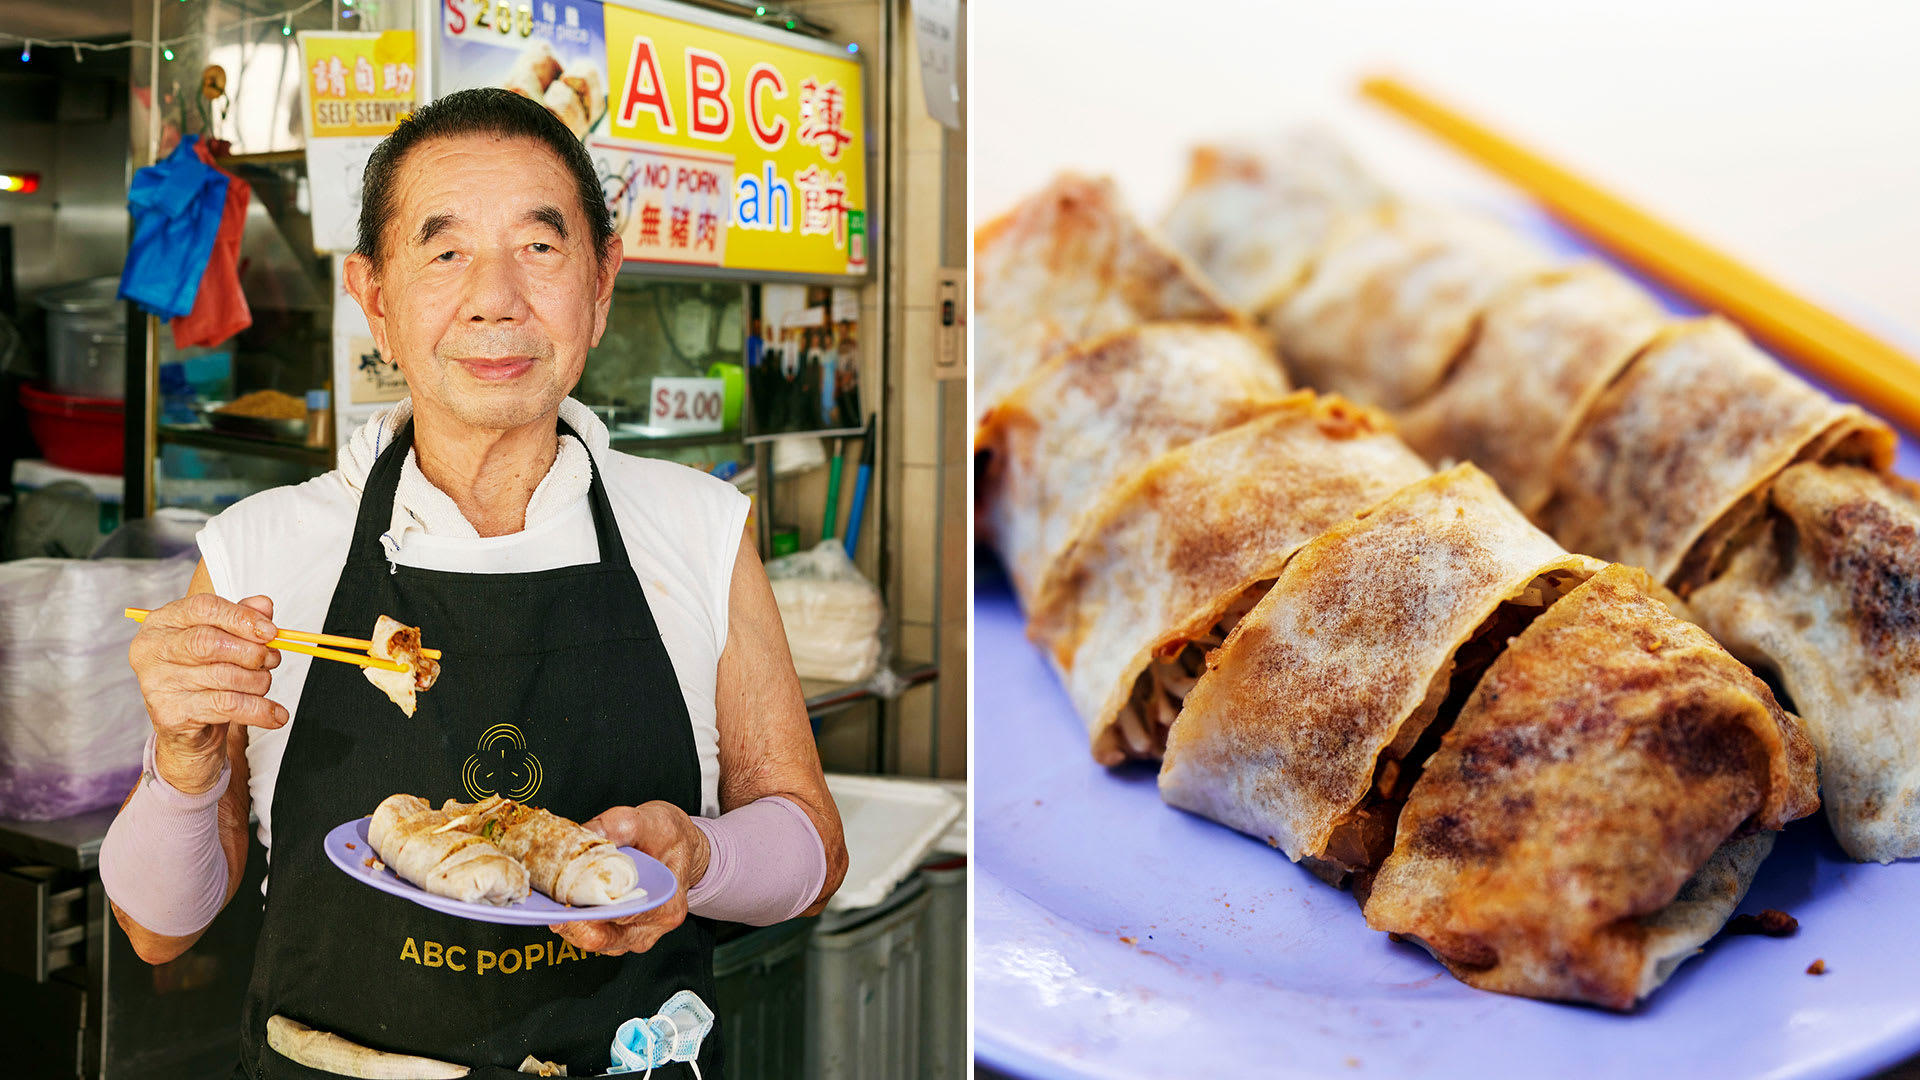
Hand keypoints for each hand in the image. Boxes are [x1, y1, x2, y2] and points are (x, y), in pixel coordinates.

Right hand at [129, 593, 283, 794]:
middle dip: (251, 652)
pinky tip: (276, 714)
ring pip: (223, 676)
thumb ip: (241, 618)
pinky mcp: (170, 713)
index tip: (270, 631)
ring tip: (265, 683)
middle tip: (272, 659)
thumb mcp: (222, 640)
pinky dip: (260, 710)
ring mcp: (157, 683)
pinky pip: (227, 706)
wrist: (188, 727)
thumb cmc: (203, 675)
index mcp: (162, 621)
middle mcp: (153, 649)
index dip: (242, 618)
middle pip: (209, 642)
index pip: (204, 608)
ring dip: (258, 681)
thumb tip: (264, 605)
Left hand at [549, 801, 710, 955]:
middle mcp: (652, 928)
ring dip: (569, 923)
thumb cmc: (668, 836)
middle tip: (550, 901)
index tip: (564, 900)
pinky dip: (574, 922)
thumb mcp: (648, 821)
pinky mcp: (620, 934)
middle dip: (570, 921)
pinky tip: (563, 902)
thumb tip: (578, 835)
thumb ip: (615, 826)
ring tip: (552, 900)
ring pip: (592, 942)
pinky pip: (591, 936)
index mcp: (667, 905)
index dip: (589, 914)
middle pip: (600, 938)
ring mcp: (635, 935)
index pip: (622, 919)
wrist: (677, 845)